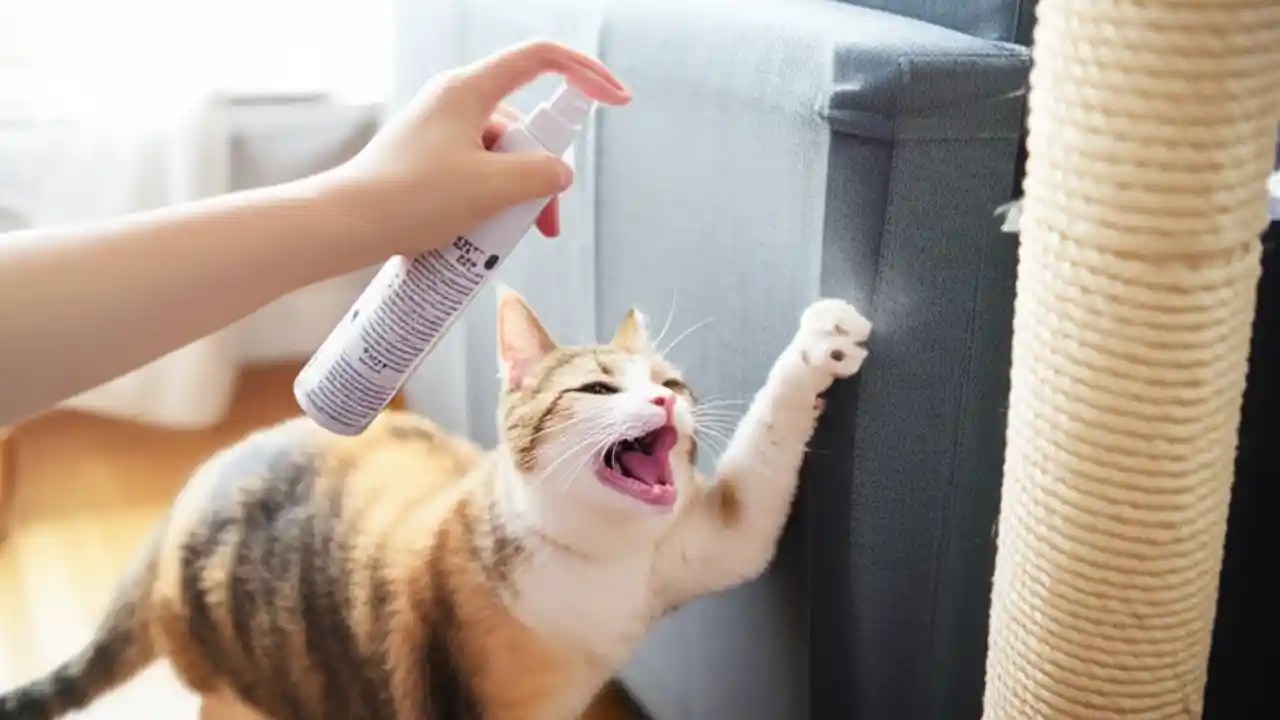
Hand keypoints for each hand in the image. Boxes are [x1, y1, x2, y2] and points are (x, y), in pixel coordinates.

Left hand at [322, 39, 629, 262]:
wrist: (344, 224)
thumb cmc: (410, 198)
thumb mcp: (490, 188)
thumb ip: (538, 175)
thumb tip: (558, 173)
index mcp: (470, 90)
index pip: (541, 59)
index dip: (586, 72)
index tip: (617, 99)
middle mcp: (454, 101)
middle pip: (524, 125)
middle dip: (544, 173)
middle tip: (545, 224)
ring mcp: (439, 130)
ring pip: (501, 156)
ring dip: (517, 195)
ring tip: (509, 239)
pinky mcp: (427, 159)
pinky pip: (477, 172)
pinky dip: (491, 201)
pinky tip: (482, 235)